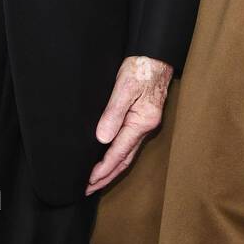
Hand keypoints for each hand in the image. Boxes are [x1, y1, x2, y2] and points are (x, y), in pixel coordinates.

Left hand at [86, 55, 172, 193]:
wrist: (156, 54)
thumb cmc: (141, 67)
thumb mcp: (124, 87)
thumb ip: (113, 113)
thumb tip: (102, 139)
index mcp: (141, 122)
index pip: (119, 152)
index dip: (103, 169)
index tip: (88, 181)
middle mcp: (145, 126)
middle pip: (124, 160)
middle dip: (107, 176)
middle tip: (88, 189)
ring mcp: (144, 123)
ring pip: (127, 154)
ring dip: (112, 169)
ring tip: (96, 181)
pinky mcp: (142, 117)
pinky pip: (128, 143)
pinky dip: (117, 155)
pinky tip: (109, 157)